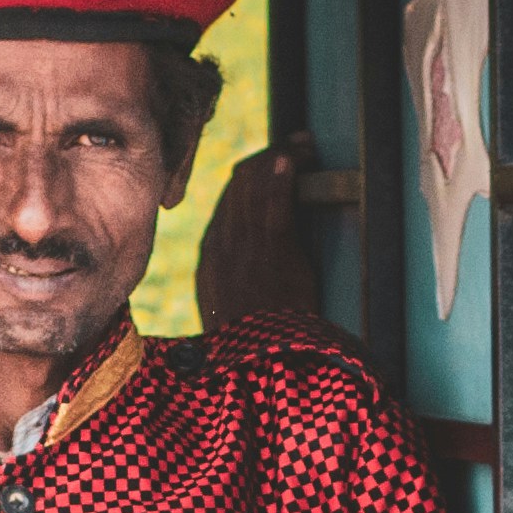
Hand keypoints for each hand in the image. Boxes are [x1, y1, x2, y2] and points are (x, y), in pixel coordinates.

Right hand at [194, 138, 323, 332]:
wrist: (258, 367)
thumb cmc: (252, 348)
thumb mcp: (234, 314)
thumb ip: (237, 288)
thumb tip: (246, 279)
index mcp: (211, 263)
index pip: (226, 208)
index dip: (249, 182)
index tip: (272, 168)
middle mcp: (219, 248)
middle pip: (237, 191)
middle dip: (265, 161)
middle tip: (294, 146)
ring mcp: (242, 249)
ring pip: (252, 189)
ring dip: (279, 159)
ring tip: (302, 144)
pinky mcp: (268, 251)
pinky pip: (271, 204)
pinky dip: (281, 174)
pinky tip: (293, 155)